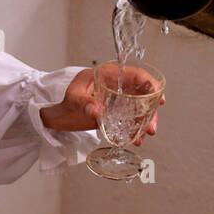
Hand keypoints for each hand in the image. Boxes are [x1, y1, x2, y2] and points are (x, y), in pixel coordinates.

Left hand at [39, 67, 165, 141]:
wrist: (56, 114)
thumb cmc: (63, 100)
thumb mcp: (72, 99)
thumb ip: (84, 103)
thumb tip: (97, 111)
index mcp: (107, 74)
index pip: (135, 74)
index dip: (150, 83)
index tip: (158, 96)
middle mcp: (116, 85)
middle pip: (142, 93)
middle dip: (150, 109)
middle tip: (151, 126)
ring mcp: (117, 99)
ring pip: (139, 107)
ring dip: (145, 121)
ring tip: (145, 135)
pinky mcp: (115, 112)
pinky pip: (130, 118)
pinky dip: (135, 128)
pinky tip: (135, 139)